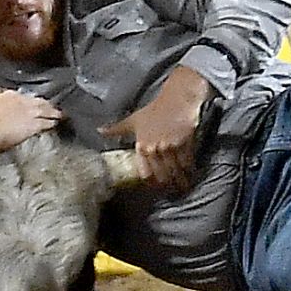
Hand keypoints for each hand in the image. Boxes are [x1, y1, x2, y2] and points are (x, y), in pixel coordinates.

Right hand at [0, 86, 59, 162]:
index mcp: (8, 94)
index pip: (24, 95)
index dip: (30, 100)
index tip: (33, 102)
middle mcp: (21, 100)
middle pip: (38, 101)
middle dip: (46, 104)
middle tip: (53, 107)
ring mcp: (28, 112)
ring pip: (45, 110)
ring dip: (53, 112)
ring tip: (59, 114)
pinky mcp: (32, 125)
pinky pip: (46, 123)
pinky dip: (52, 123)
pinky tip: (55, 124)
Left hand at [101, 65, 212, 192]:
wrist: (177, 99)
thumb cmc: (155, 109)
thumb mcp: (133, 120)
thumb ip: (117, 129)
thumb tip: (99, 131)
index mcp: (142, 146)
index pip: (145, 173)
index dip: (152, 182)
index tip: (157, 187)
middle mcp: (155, 148)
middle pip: (162, 175)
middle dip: (168, 185)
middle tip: (173, 191)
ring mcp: (170, 147)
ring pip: (175, 171)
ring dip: (180, 181)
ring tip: (184, 187)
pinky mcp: (185, 144)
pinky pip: (187, 163)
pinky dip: (190, 170)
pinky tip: (192, 175)